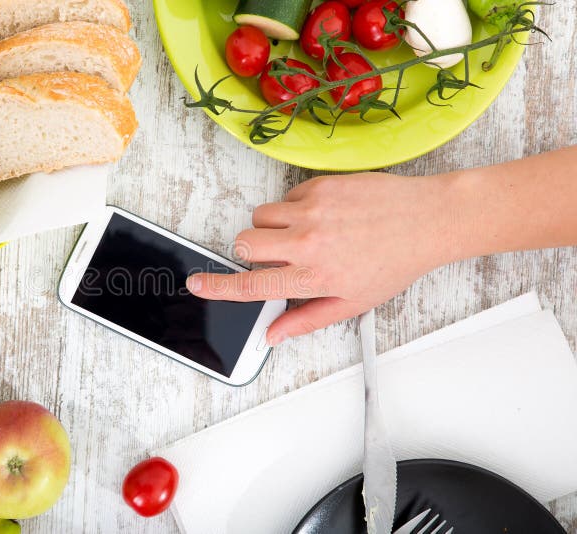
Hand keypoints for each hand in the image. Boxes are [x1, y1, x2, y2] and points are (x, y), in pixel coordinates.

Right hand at [186, 172, 458, 345]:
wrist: (427, 219)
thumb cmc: (394, 262)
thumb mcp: (352, 302)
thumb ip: (306, 319)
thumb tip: (273, 334)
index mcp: (314, 277)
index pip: (252, 286)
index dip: (218, 288)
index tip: (197, 285)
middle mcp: (308, 244)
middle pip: (244, 244)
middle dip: (249, 251)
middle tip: (275, 254)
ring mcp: (312, 211)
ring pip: (260, 216)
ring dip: (271, 227)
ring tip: (302, 232)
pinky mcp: (319, 185)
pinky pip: (286, 196)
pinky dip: (295, 206)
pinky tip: (323, 214)